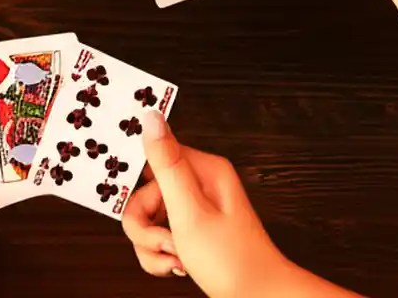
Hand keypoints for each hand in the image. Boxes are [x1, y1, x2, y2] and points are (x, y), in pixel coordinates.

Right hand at [122, 112, 291, 296]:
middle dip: (146, 229)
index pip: (149, 164)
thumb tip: (152, 117)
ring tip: (176, 258)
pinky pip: (157, 238)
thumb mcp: (189, 210)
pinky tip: (178, 265)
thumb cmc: (232, 260)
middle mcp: (198, 185)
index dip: (140, 194)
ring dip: (152, 247)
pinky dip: (160, 257)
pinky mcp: (190, 231)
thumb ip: (167, 164)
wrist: (257, 297)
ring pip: (147, 221)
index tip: (148, 216)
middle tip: (167, 243)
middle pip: (143, 198)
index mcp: (202, 170)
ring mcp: (194, 210)